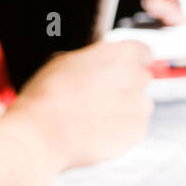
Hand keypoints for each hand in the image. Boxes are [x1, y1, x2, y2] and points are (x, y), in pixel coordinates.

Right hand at [9, 40, 153, 168]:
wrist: (42, 132)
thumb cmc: (49, 95)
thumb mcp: (67, 60)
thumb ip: (95, 58)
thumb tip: (99, 62)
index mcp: (123, 54)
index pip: (142, 52)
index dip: (127, 62)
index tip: (117, 70)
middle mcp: (138, 77)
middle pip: (141, 78)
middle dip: (125, 86)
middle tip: (98, 96)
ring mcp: (140, 106)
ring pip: (139, 104)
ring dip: (124, 108)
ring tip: (93, 116)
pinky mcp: (137, 131)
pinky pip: (134, 128)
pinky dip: (121, 130)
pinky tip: (96, 130)